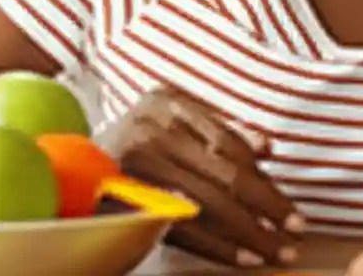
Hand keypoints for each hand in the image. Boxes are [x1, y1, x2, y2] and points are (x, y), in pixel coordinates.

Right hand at [98, 87, 304, 267]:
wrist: (67, 160)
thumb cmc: (136, 134)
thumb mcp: (173, 114)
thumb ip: (220, 128)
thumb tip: (267, 146)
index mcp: (168, 103)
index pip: (229, 145)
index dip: (264, 179)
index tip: (292, 208)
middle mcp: (149, 131)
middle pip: (221, 175)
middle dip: (265, 208)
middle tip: (295, 232)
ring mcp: (132, 167)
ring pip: (204, 205)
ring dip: (245, 233)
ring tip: (274, 250)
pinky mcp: (121, 201)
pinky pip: (177, 227)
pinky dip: (214, 246)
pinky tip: (241, 258)